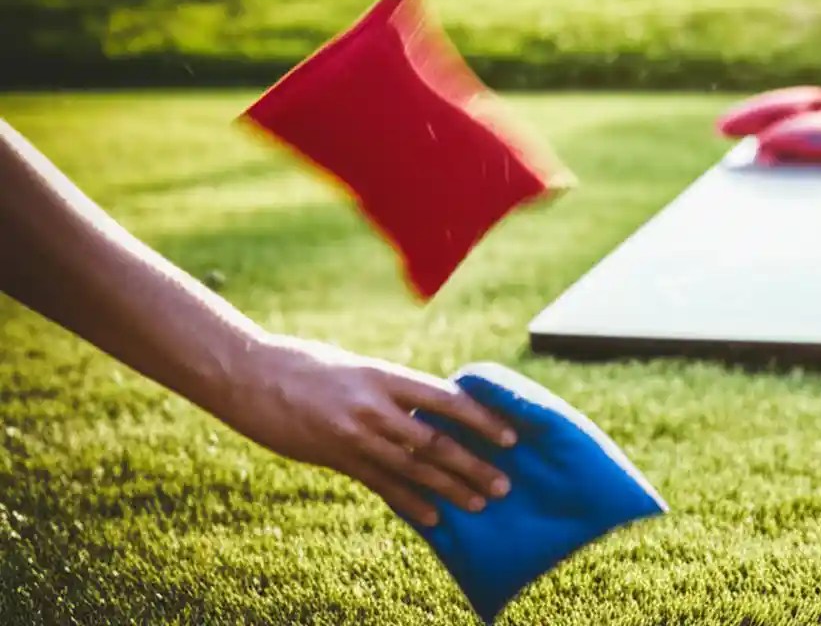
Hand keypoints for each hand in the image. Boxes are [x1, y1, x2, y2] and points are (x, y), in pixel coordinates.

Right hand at [219, 333, 516, 526]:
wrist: (249, 375)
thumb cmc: (306, 364)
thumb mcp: (357, 367)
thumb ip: (392, 388)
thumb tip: (430, 409)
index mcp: (385, 375)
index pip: (447, 400)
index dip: (482, 420)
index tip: (511, 436)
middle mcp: (375, 407)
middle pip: (436, 442)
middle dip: (474, 465)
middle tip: (504, 484)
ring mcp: (355, 436)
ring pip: (413, 469)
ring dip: (450, 488)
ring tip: (480, 504)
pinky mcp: (335, 458)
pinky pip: (381, 485)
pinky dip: (411, 502)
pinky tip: (434, 517)